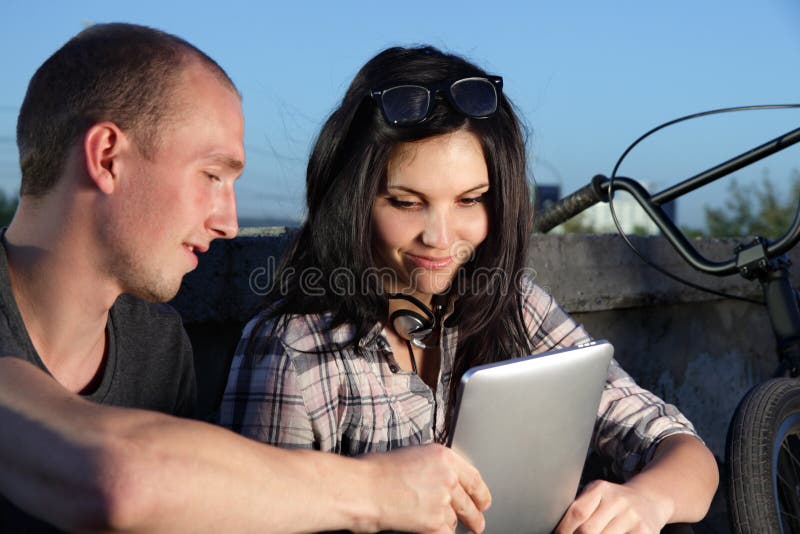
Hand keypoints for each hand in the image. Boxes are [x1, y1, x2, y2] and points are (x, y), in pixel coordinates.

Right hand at [364, 443, 490, 533]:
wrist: (364, 488)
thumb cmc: (376, 470)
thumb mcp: (411, 456)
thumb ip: (433, 467)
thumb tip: (440, 480)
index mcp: (443, 457)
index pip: (473, 477)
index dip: (481, 492)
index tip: (483, 500)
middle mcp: (447, 477)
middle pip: (471, 501)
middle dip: (475, 515)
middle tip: (477, 523)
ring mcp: (443, 501)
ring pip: (456, 519)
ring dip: (451, 525)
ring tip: (446, 527)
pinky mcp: (434, 522)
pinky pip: (446, 533)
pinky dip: (440, 533)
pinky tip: (432, 531)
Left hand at [555, 479, 671, 533]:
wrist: (650, 500)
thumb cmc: (615, 502)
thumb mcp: (597, 496)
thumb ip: (581, 509)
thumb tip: (559, 529)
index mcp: (600, 489)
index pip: (577, 512)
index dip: (563, 530)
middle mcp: (618, 501)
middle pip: (588, 531)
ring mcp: (633, 518)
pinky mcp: (646, 532)